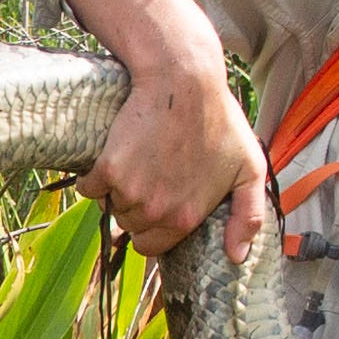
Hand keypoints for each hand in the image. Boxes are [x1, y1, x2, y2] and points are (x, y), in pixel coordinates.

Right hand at [82, 69, 272, 259]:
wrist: (183, 82)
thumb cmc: (219, 121)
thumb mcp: (249, 169)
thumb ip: (249, 217)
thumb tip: (237, 256)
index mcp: (184, 218)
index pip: (151, 247)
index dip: (152, 229)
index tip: (157, 207)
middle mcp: (155, 212)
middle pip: (129, 227)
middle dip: (135, 209)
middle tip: (150, 177)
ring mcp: (129, 192)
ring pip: (109, 207)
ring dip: (116, 192)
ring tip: (136, 163)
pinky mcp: (107, 169)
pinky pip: (89, 188)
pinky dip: (94, 177)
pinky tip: (112, 158)